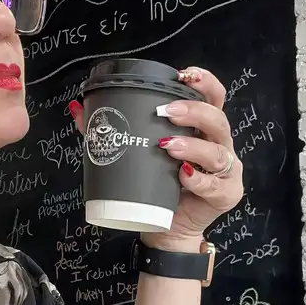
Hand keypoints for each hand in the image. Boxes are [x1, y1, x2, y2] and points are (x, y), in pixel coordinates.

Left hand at [69, 66, 242, 252]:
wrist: (166, 229)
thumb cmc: (157, 187)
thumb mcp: (138, 154)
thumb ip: (111, 131)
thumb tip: (78, 109)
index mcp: (203, 130)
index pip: (214, 98)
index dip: (205, 83)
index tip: (185, 75)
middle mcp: (219, 146)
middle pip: (218, 120)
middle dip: (193, 111)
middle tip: (165, 112)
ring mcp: (227, 172)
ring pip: (217, 153)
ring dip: (192, 146)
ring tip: (166, 145)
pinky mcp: (226, 195)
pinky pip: (215, 186)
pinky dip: (198, 180)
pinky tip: (183, 176)